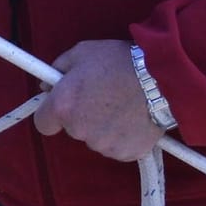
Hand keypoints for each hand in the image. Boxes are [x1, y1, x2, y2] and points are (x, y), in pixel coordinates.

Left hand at [33, 38, 164, 161]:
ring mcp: (103, 145)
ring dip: (104, 126)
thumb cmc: (121, 62)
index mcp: (63, 106)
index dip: (52, 115)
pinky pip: (118, 147)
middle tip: (102, 97)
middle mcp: (79, 130)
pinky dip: (124, 136)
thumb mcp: (82, 53)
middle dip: (83, 116)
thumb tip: (47, 85)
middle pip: (74, 129)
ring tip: (123, 105)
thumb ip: (58, 69)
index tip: (62, 107)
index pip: (42, 124)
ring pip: (97, 138)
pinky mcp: (126, 153)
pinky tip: (134, 118)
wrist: (162, 78)